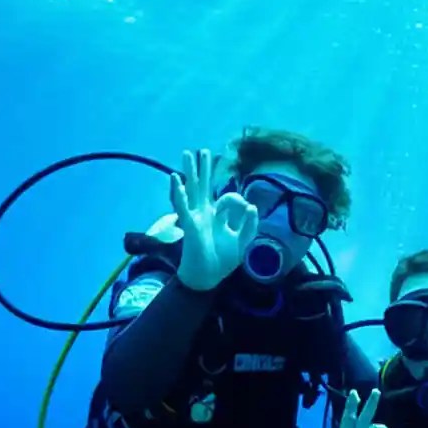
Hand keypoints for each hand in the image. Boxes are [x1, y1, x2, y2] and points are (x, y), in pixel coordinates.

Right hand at [169, 149, 258, 290]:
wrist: (208, 277)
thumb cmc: (222, 260)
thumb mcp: (242, 242)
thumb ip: (249, 225)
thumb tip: (252, 205)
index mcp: (217, 216)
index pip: (228, 198)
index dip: (238, 200)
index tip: (247, 209)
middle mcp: (205, 213)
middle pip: (204, 186)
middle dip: (205, 169)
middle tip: (203, 151)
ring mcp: (196, 217)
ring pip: (193, 190)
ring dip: (190, 172)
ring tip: (187, 154)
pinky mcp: (190, 225)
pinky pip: (183, 207)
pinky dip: (179, 194)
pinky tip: (176, 180)